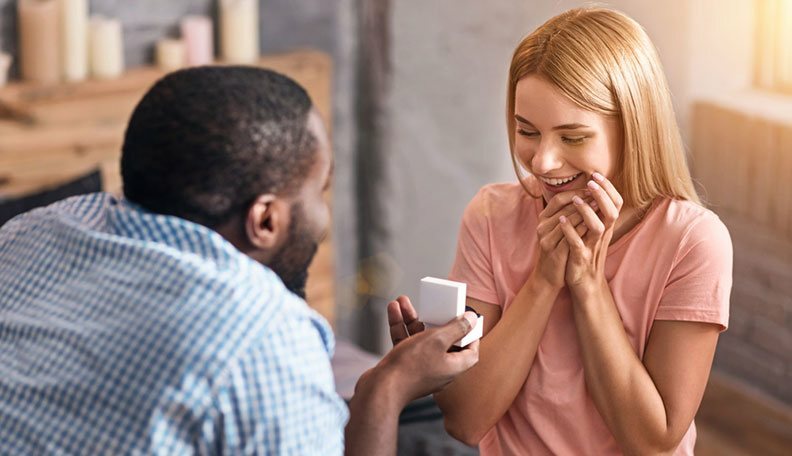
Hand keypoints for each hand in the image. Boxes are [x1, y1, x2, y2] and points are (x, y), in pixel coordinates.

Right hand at [378, 296, 479, 404]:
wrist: (380, 389)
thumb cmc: (411, 367)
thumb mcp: (437, 340)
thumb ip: (456, 328)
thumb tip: (473, 320)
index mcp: (453, 366)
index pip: (470, 352)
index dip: (470, 335)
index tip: (466, 320)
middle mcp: (439, 369)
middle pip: (442, 340)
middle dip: (434, 319)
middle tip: (431, 305)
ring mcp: (420, 368)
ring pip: (419, 339)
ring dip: (412, 319)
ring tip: (403, 302)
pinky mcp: (403, 367)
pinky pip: (405, 343)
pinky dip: (400, 328)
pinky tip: (393, 311)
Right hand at [533, 189, 595, 288]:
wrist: (548, 276)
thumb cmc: (558, 250)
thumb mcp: (559, 230)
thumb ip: (568, 214)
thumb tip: (587, 196)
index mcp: (543, 219)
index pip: (559, 199)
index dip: (577, 192)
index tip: (594, 189)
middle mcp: (542, 227)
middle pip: (564, 208)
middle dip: (584, 200)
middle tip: (600, 195)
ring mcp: (546, 239)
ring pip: (566, 221)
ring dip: (585, 213)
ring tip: (600, 207)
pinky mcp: (554, 252)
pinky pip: (568, 238)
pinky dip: (581, 230)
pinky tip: (593, 226)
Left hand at [558, 172, 622, 289]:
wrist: (585, 284)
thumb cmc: (586, 253)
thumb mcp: (592, 232)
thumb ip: (594, 214)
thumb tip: (591, 192)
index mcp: (606, 227)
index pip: (615, 203)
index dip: (608, 188)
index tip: (596, 174)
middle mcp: (603, 235)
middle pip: (611, 212)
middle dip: (602, 195)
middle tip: (591, 181)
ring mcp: (593, 247)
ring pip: (598, 227)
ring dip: (587, 212)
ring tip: (576, 200)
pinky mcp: (581, 259)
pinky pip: (577, 244)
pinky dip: (570, 232)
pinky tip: (561, 221)